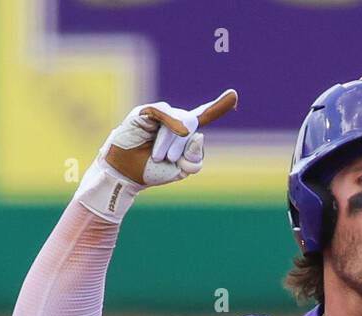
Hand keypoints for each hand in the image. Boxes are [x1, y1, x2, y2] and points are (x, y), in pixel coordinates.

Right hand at [75, 90, 237, 221]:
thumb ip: (195, 159)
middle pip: (191, 123)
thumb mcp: (181, 170)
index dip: (218, 107)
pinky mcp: (143, 112)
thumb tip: (200, 135)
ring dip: (171, 141)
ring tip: (158, 156)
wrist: (126, 174)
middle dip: (182, 144)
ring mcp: (158, 114)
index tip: (235, 96)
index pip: (204, 115)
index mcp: (183, 132)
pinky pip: (161, 111)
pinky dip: (168, 123)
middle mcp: (173, 119)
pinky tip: (170, 132)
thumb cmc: (152, 171)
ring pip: (177, 119)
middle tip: (169, 159)